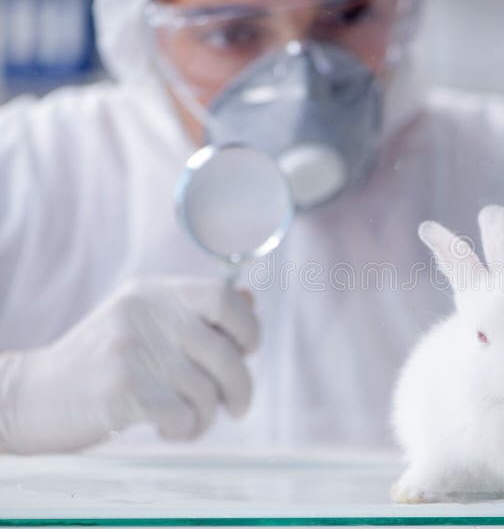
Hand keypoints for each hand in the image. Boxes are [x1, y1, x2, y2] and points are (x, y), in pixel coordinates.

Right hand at [0, 278, 259, 453]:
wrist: (34, 395)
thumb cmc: (103, 362)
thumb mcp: (145, 321)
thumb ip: (196, 312)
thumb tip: (250, 300)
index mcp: (155, 292)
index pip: (223, 297)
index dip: (248, 327)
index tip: (247, 351)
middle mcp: (145, 314)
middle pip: (225, 352)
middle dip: (240, 387)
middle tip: (237, 407)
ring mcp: (132, 350)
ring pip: (206, 391)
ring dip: (206, 416)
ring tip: (187, 419)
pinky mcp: (121, 389)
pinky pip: (184, 416)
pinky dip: (184, 429)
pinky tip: (166, 427)